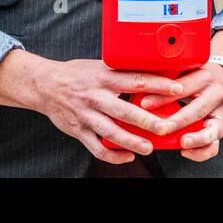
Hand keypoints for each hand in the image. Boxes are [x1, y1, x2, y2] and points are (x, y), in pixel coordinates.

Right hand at [25, 57, 183, 162]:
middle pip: (125, 110)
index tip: (177, 89)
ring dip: (131, 141)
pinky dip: (112, 155)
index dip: (158, 85)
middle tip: (166, 127)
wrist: (45, 85)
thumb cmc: (77, 74)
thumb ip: (122, 72)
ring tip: (148, 148)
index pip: (136, 80)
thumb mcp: (100, 66)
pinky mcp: (78, 130)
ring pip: (111, 132)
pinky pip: (96, 147)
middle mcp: (96, 96)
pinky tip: (127, 156)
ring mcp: (86, 115)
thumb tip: (152, 69)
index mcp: (104, 77)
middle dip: (147, 120)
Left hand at [135, 61, 222, 161]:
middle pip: (198, 109)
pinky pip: (215, 144)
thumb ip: (168, 77)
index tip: (144, 104)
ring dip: (197, 138)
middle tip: (162, 128)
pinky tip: (186, 152)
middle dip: (178, 121)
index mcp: (204, 77)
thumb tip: (139, 85)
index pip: (183, 87)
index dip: (163, 96)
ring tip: (183, 143)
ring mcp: (220, 112)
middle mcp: (215, 94)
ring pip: (214, 129)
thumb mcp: (187, 70)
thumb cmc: (198, 76)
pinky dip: (201, 152)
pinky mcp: (221, 126)